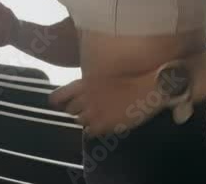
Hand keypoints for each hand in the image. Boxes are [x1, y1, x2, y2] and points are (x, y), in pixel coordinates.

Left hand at [48, 69, 165, 136]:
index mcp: (86, 82)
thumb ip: (91, 82)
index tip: (56, 103)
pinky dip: (93, 130)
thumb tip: (82, 88)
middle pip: (70, 109)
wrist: (149, 86)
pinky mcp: (105, 124)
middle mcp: (86, 97)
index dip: (57, 100)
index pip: (61, 95)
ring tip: (94, 117)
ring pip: (80, 121)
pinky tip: (99, 127)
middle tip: (82, 109)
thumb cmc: (133, 76)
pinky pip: (91, 131)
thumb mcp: (107, 74)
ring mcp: (95, 112)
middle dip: (75, 109)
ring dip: (85, 119)